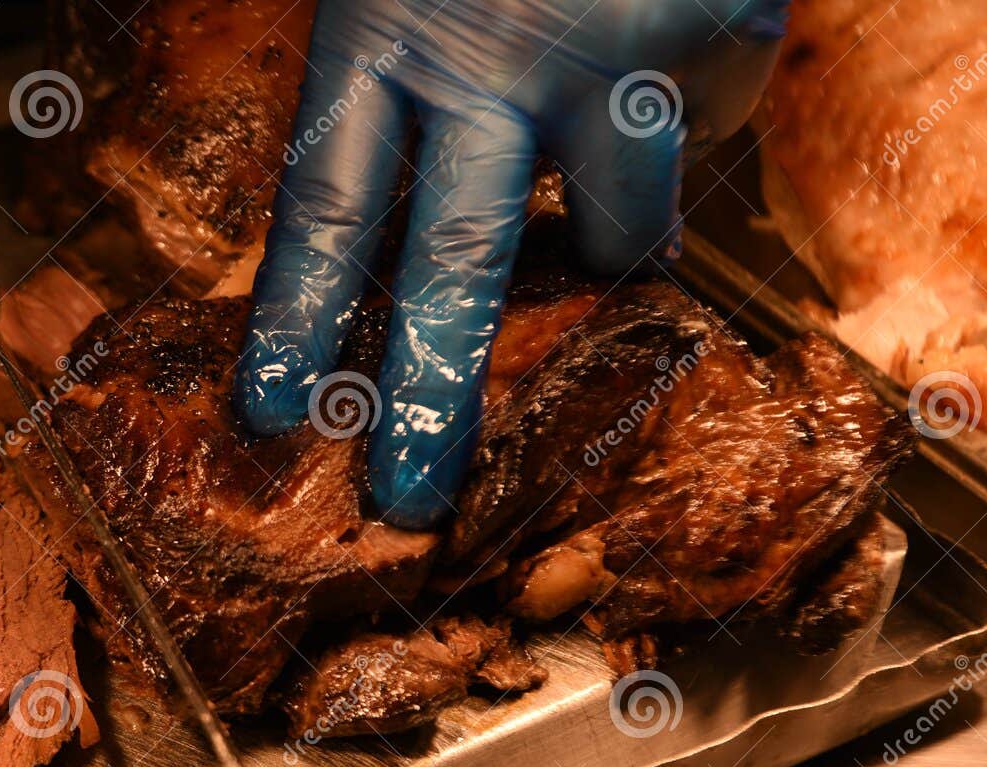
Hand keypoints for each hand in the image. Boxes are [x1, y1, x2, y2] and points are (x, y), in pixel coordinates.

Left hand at [234, 0, 787, 527]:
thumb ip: (382, 60)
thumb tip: (375, 191)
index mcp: (385, 25)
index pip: (323, 205)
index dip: (297, 318)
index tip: (273, 411)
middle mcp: (493, 54)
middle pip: (454, 266)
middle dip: (433, 397)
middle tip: (410, 498)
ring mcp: (611, 49)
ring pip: (619, 223)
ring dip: (610, 239)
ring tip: (604, 221)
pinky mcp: (713, 28)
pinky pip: (712, 114)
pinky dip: (701, 96)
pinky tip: (684, 36)